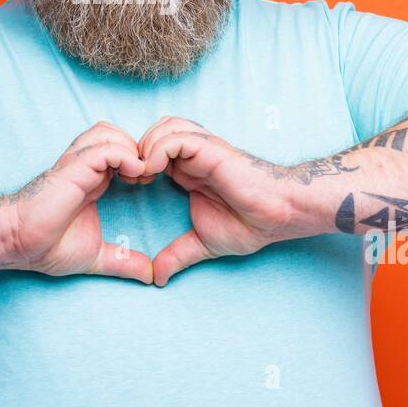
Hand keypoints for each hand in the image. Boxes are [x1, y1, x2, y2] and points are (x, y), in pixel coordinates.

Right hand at [0, 122, 153, 283]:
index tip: (149, 182)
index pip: (118, 149)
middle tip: (148, 175)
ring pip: (109, 133)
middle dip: (137, 149)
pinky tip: (134, 174)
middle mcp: (83, 166)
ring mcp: (77, 164)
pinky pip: (105, 148)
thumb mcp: (96, 256)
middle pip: (115, 134)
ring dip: (131, 149)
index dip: (138, 160)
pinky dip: (125, 155)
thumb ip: (123, 261)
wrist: (17, 241)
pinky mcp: (73, 168)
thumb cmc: (47, 245)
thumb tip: (150, 276)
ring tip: (140, 174)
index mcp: (91, 179)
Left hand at [138, 117, 307, 286]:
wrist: (279, 214)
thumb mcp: (203, 242)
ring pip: (163, 127)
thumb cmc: (250, 224)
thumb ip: (177, 255)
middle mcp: (194, 154)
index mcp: (188, 170)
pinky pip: (175, 137)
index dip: (135, 163)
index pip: (152, 150)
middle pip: (154, 131)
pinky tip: (154, 171)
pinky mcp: (210, 148)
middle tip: (131, 178)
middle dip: (137, 150)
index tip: (128, 186)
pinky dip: (158, 149)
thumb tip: (157, 278)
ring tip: (142, 175)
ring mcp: (202, 148)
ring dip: (145, 147)